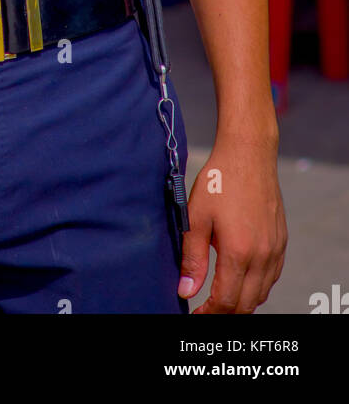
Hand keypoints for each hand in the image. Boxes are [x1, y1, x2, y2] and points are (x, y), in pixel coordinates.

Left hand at [178, 138, 286, 312]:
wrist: (248, 154)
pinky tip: (241, 278)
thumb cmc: (218, 181)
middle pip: (245, 304)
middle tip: (205, 309)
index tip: (194, 313)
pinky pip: (272, 277)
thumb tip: (186, 291)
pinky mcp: (281, 242)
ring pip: (261, 294)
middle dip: (224, 312)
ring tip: (220, 296)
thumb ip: (191, 258)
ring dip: (242, 302)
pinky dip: (257, 287)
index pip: (225, 301)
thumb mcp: (196, 217)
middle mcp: (262, 256)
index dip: (208, 313)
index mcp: (238, 252)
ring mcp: (275, 250)